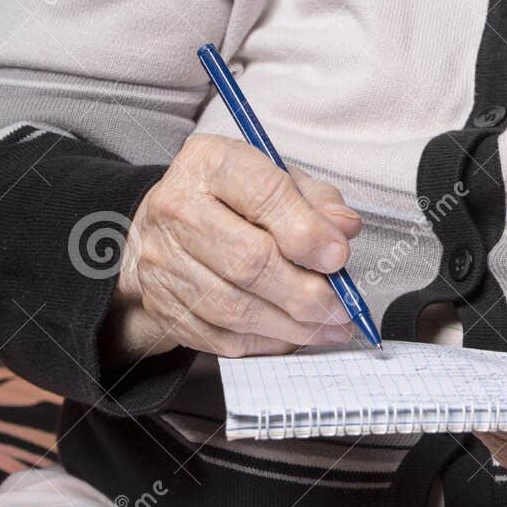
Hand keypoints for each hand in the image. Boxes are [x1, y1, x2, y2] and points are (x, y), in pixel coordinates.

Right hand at [101, 134, 362, 364]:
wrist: (166, 226)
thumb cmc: (232, 196)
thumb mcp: (277, 176)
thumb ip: (316, 200)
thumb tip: (345, 229)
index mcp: (210, 162)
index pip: (264, 196)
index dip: (308, 232)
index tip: (339, 257)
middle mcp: (177, 209)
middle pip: (247, 261)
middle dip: (303, 291)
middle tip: (340, 306)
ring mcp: (162, 261)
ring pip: (233, 308)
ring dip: (290, 325)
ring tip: (328, 327)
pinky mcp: (163, 305)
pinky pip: (219, 338)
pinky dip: (264, 343)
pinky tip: (292, 337)